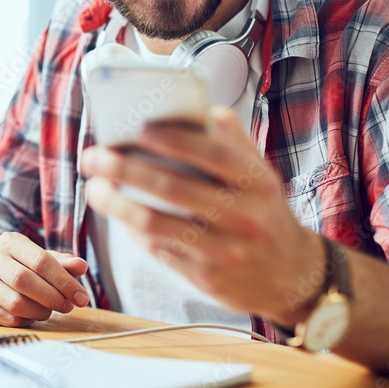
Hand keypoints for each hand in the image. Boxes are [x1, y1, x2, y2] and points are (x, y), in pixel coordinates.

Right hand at [0, 232, 89, 326]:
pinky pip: (9, 319)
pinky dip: (28, 320)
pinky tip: (32, 314)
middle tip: (69, 306)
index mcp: (9, 241)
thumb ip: (64, 263)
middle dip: (53, 297)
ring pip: (16, 303)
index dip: (64, 281)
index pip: (40, 260)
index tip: (81, 296)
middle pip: (24, 280)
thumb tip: (81, 266)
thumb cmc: (23, 265)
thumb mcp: (44, 258)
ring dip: (41, 311)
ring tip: (50, 309)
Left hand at [81, 107, 325, 324]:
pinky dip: (134, 231)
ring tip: (94, 189)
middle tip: (93, 157)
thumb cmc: (264, 214)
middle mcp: (245, 217)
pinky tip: (119, 216)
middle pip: (174, 188)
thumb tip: (204, 109)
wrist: (295, 278)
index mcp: (257, 183)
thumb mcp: (261, 176)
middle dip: (126, 170)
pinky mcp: (208, 278)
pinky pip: (161, 250)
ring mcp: (226, 251)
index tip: (139, 128)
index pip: (214, 155)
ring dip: (118, 205)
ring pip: (158, 224)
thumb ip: (233, 143)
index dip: (176, 140)